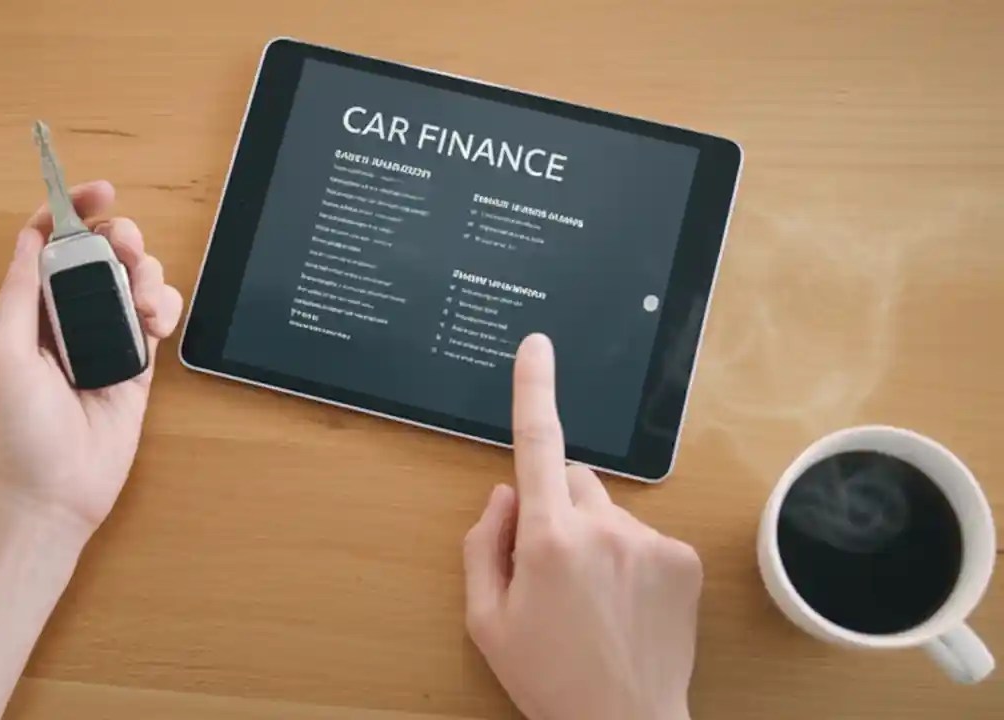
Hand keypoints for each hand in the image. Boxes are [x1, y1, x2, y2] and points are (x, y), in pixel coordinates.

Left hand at [0, 180, 183, 535]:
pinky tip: (158, 324)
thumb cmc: (18, 431)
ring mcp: (106, 340)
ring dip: (149, 275)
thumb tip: (31, 237)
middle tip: (128, 250)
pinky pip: (159, 319)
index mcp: (31, 311)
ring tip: (147, 302)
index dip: (73, 211)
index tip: (100, 191)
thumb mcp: (4, 353)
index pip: (51, 244)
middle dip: (122, 239)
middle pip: (103, 254)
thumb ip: (20, 294)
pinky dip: (167, 309)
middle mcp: (69, 319)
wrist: (53, 494)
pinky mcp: (138, 364)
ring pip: (137, 281)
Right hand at [462, 334, 702, 719]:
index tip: (537, 345)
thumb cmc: (546, 677)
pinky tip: (626, 603)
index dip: (535, 389)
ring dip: (595, 535)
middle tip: (551, 566)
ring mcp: (650, 539)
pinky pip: (644, 534)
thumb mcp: (485, 621)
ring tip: (592, 598)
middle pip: (572, 480)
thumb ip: (482, 545)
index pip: (536, 446)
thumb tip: (504, 494)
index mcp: (548, 540)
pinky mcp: (684, 557)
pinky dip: (631, 557)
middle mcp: (604, 527)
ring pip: (608, 510)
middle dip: (557, 507)